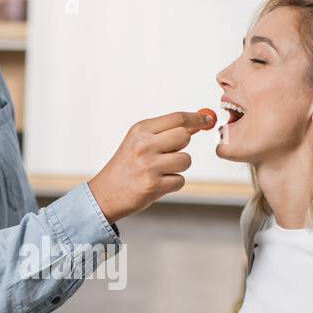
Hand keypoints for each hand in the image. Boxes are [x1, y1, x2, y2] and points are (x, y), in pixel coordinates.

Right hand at [87, 110, 207, 223]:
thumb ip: (165, 132)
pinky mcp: (153, 186)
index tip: (207, 120)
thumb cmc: (126, 166)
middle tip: (169, 153)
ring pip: (186, 160)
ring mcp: (149, 166)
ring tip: (161, 170)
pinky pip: (180, 180)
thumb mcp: (139, 142)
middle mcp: (144, 145)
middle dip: (183, 145)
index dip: (196, 118)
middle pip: (184, 136)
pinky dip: (172, 183)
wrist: (105, 193)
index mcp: (140, 131)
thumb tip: (197, 124)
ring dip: (179, 167)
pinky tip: (157, 183)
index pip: (176, 118)